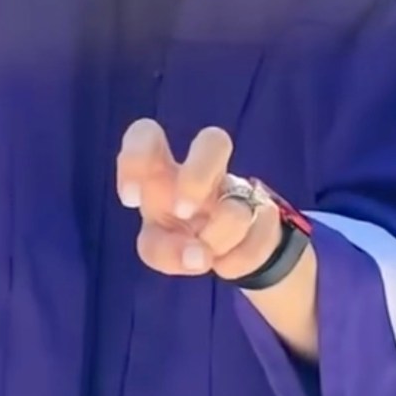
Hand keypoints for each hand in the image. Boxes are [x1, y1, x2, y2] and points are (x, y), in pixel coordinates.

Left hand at [116, 118, 281, 280]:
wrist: (227, 250)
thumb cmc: (179, 236)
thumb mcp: (158, 248)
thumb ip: (162, 252)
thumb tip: (197, 256)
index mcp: (165, 171)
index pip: (147, 133)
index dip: (135, 157)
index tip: (129, 198)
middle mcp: (203, 171)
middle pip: (214, 140)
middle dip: (198, 178)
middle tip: (181, 213)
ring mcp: (238, 190)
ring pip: (236, 208)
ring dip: (217, 241)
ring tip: (206, 253)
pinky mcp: (265, 213)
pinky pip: (261, 235)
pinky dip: (240, 259)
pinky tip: (227, 262)